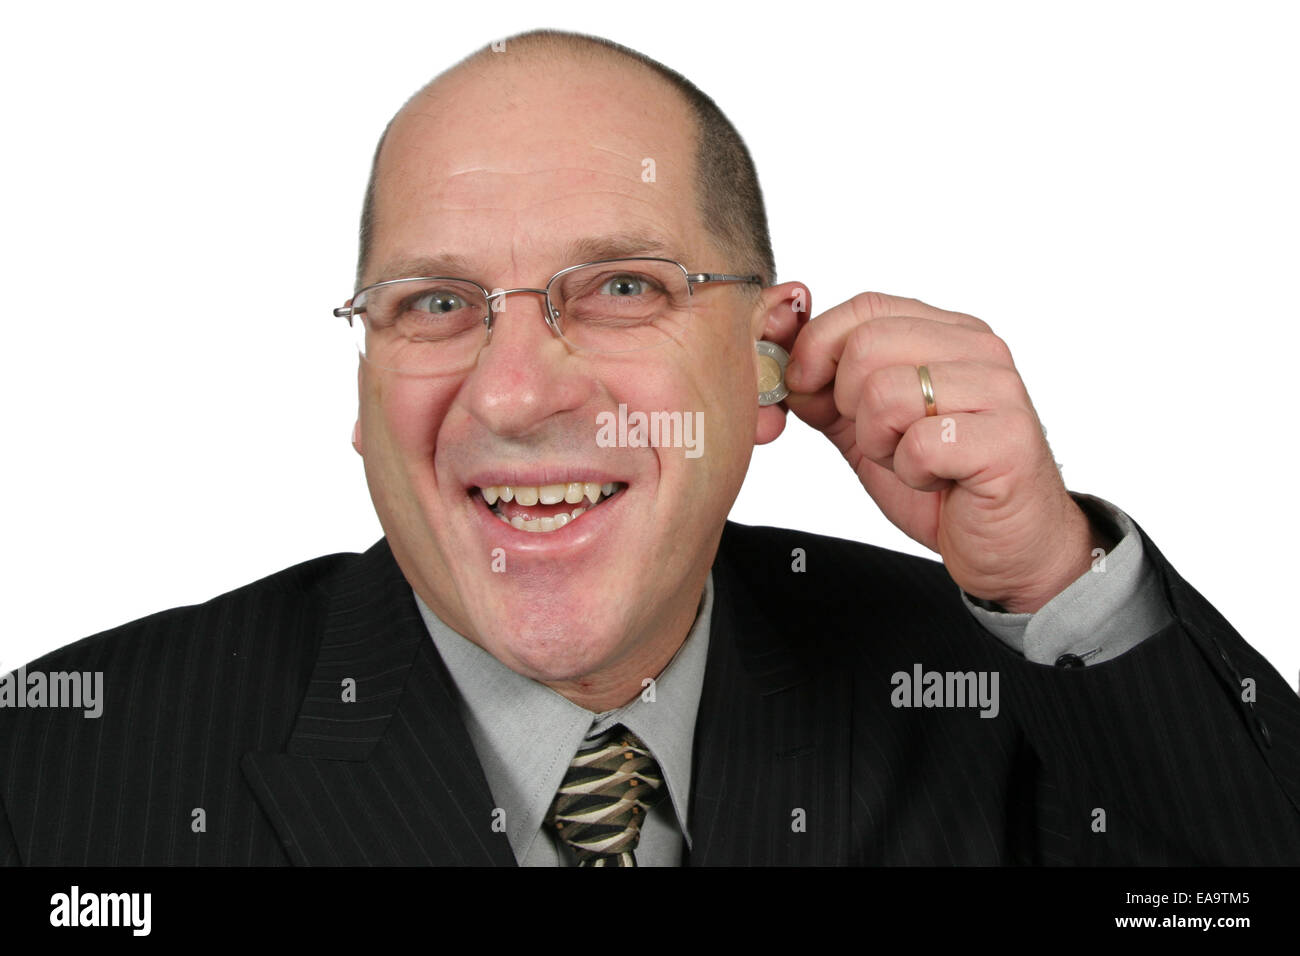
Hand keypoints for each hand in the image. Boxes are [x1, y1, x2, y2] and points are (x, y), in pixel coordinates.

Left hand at [779, 291, 1106, 613]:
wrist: (1010, 543)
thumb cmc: (946, 482)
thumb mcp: (869, 428)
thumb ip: (827, 391)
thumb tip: (780, 359)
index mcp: (949, 334)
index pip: (867, 306)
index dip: (818, 345)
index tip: (804, 385)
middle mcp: (980, 351)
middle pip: (866, 346)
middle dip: (848, 404)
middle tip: (879, 439)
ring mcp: (999, 392)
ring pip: (886, 393)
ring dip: (880, 443)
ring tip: (911, 460)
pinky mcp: (1006, 440)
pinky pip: (919, 444)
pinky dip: (912, 472)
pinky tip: (937, 479)